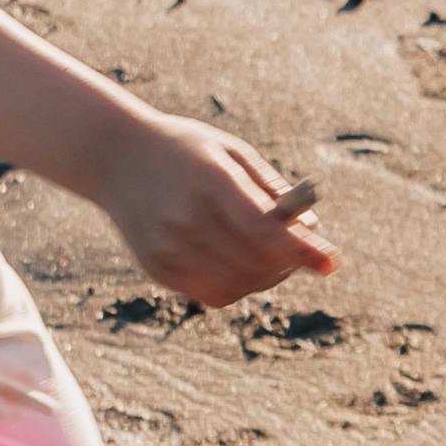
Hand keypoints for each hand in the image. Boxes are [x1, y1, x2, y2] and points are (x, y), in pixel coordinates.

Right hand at [88, 107, 332, 309]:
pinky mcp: (157, 268)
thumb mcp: (231, 152)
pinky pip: (213, 294)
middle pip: (256, 262)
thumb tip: (310, 229)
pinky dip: (238, 286)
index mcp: (209, 179)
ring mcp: (167, 247)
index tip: (331, 262)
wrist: (114, 156)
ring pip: (238, 285)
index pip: (263, 229)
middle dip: (290, 262)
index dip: (301, 250)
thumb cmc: (186, 150)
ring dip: (267, 277)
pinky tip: (241, 263)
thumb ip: (271, 189)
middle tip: (305, 251)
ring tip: (274, 255)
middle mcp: (185, 217)